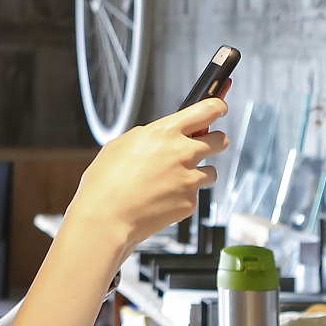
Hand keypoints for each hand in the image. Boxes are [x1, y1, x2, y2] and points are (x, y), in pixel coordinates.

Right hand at [64, 96, 230, 261]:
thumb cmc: (106, 183)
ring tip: (172, 182)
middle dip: (215, 142)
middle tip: (205, 147)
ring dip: (198, 174)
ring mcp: (189, 179)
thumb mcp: (121, 145)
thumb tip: (161, 136)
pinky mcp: (190, 202)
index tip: (219, 108)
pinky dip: (182, 198)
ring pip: (211, 172)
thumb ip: (148, 136)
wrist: (105, 218)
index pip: (206, 110)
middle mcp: (182, 153)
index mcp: (165, 132)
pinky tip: (161, 200)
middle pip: (220, 140)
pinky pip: (194, 196)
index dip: (217, 107)